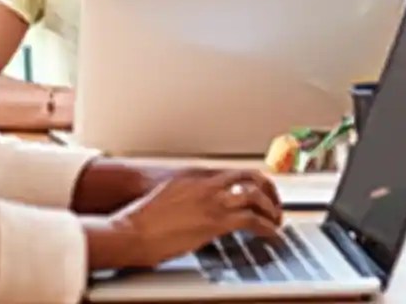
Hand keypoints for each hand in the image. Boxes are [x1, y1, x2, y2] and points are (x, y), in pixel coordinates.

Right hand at [85, 169, 282, 270]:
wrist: (130, 232)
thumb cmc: (142, 220)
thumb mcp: (169, 197)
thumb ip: (190, 196)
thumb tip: (201, 207)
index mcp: (196, 175)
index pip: (235, 171)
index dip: (253, 181)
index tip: (261, 190)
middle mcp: (208, 183)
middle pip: (251, 176)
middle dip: (269, 189)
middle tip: (276, 204)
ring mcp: (213, 200)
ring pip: (256, 195)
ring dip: (271, 209)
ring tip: (275, 221)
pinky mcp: (216, 220)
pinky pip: (252, 220)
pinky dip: (266, 227)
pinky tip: (269, 233)